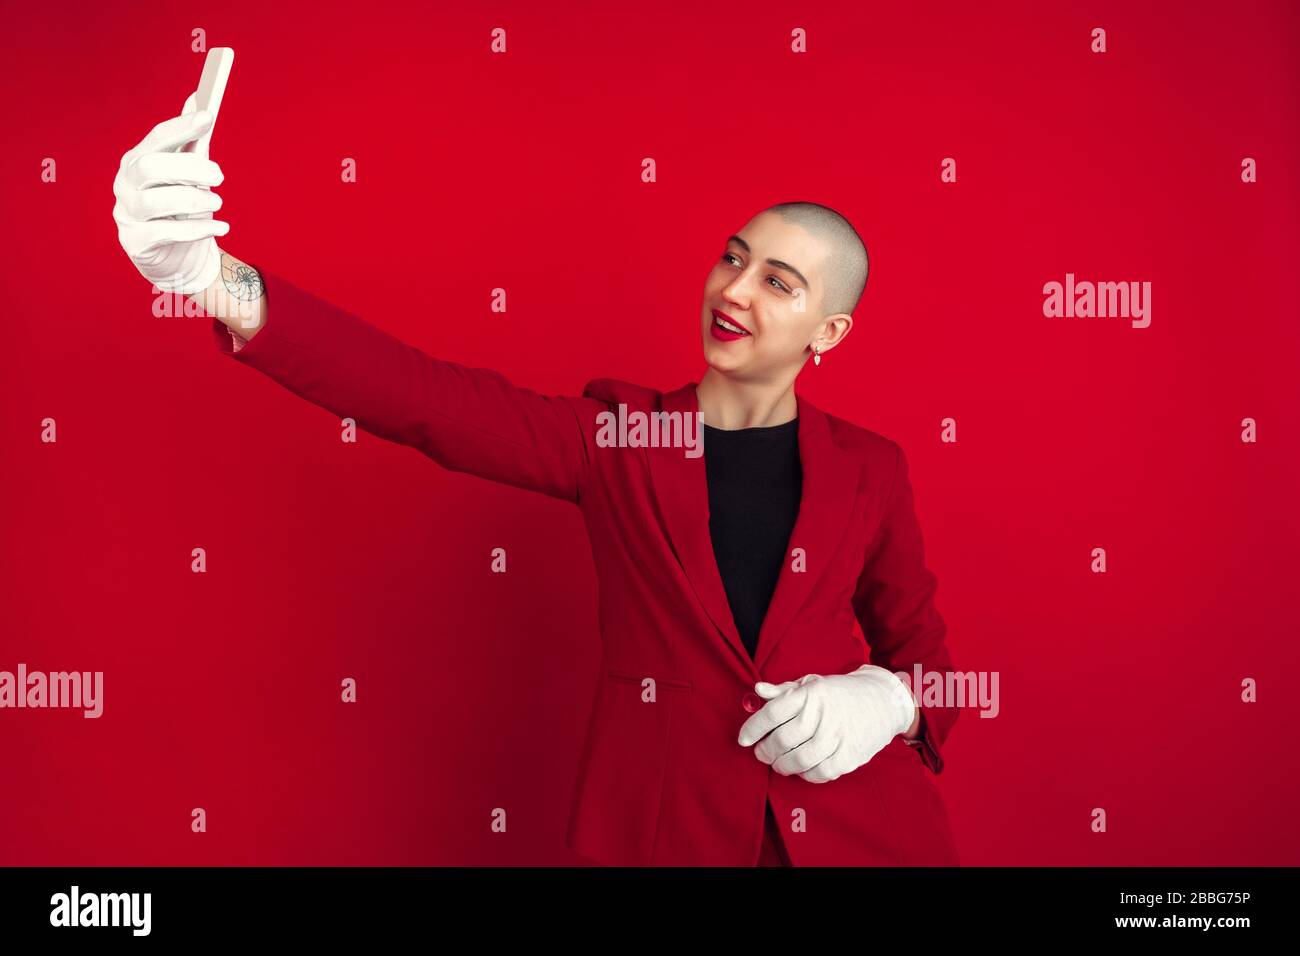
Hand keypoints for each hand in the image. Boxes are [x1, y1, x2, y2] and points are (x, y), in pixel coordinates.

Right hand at [113, 92, 228, 293]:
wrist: (177, 258)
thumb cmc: (182, 210)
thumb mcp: (188, 175)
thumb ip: (191, 142)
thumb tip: (197, 99)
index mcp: (138, 160)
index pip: (157, 138)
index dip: (181, 127)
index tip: (208, 117)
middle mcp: (126, 183)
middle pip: (151, 166)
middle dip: (189, 168)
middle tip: (219, 175)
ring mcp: (127, 212)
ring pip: (157, 200)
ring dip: (195, 199)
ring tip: (217, 202)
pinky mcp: (136, 241)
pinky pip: (167, 232)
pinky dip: (199, 228)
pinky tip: (220, 227)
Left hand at [737, 665, 915, 782]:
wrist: (883, 701)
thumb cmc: (840, 694)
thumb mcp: (812, 684)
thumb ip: (783, 691)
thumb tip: (757, 690)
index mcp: (810, 694)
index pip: (772, 713)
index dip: (753, 729)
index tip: (743, 739)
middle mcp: (822, 714)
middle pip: (782, 740)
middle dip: (765, 751)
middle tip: (762, 753)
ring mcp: (837, 737)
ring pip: (798, 761)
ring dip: (782, 765)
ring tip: (779, 763)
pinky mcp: (849, 756)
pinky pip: (819, 773)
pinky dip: (805, 774)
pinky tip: (802, 768)